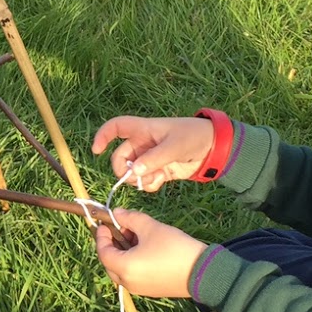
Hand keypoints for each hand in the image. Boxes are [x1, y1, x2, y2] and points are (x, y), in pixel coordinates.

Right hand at [92, 115, 215, 190]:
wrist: (214, 148)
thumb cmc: (193, 137)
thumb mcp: (174, 146)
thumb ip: (154, 159)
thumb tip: (134, 172)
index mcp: (143, 129)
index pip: (116, 127)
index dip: (103, 136)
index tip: (97, 151)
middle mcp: (142, 144)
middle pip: (120, 157)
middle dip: (123, 170)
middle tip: (134, 177)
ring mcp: (150, 159)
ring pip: (132, 172)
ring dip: (138, 179)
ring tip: (154, 178)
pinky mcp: (159, 171)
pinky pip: (145, 181)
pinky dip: (148, 184)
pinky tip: (160, 181)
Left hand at [92, 208, 205, 297]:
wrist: (203, 272)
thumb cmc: (174, 248)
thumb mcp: (150, 227)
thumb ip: (129, 218)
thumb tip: (116, 213)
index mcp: (124, 268)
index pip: (103, 252)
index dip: (101, 236)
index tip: (106, 222)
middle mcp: (128, 282)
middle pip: (110, 262)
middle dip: (112, 244)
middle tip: (121, 227)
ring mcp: (139, 289)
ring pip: (122, 269)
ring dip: (123, 252)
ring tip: (135, 234)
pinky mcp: (151, 290)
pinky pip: (134, 275)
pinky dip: (133, 261)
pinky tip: (145, 248)